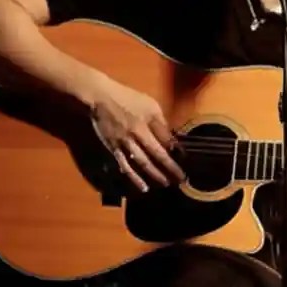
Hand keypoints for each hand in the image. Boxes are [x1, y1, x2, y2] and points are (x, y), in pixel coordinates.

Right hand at [89, 77, 185, 191]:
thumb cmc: (128, 99)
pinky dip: (134, 179)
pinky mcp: (113, 150)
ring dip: (155, 176)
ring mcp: (124, 144)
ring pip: (142, 164)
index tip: (187, 162)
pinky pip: (125, 167)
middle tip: (181, 179)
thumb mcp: (149, 104)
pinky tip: (143, 187)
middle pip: (157, 155)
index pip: (166, 141)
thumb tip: (172, 139)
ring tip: (165, 184)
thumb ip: (160, 122)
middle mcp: (137, 135)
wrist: (100, 99)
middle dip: (170, 169)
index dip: (178, 153)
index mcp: (147, 122)